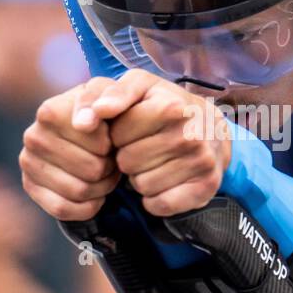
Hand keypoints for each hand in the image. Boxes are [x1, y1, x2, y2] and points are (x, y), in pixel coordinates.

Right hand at [20, 80, 121, 220]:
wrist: (83, 129)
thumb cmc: (101, 111)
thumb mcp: (111, 94)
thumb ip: (109, 96)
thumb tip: (85, 123)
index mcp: (49, 111)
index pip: (100, 144)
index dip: (115, 146)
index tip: (113, 138)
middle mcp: (33, 136)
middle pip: (92, 170)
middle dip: (111, 168)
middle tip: (112, 160)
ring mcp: (28, 163)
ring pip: (80, 191)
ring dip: (102, 188)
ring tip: (106, 174)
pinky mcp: (30, 186)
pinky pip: (63, 209)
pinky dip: (87, 206)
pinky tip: (93, 193)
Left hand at [78, 69, 230, 216]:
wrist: (211, 128)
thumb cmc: (163, 104)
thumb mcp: (136, 87)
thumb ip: (101, 95)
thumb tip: (81, 123)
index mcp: (171, 105)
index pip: (116, 135)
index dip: (118, 133)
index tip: (133, 125)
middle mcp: (190, 134)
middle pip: (127, 163)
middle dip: (129, 156)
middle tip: (146, 145)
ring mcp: (201, 162)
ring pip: (141, 186)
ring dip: (141, 177)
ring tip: (156, 160)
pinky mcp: (205, 188)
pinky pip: (158, 205)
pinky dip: (156, 197)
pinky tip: (165, 180)